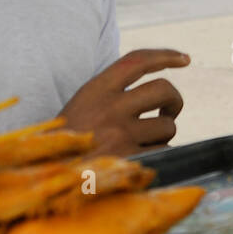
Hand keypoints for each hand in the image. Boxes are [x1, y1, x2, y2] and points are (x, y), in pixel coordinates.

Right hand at [60, 49, 189, 155]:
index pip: (137, 61)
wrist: (48, 177)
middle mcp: (110, 108)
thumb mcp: (81, 106)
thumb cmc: (68, 144)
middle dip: (174, 101)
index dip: (165, 55)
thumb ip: (111, 94)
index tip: (184, 59)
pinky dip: (160, 156)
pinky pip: (165, 152)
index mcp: (95, 90)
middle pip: (164, 89)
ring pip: (168, 126)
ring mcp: (121, 134)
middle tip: (168, 112)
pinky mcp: (131, 160)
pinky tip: (143, 161)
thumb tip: (156, 91)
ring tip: (144, 144)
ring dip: (163, 135)